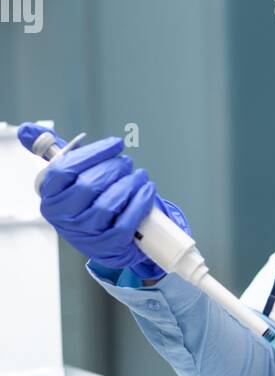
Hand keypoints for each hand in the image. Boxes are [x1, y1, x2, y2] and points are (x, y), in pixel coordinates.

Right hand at [18, 124, 190, 280]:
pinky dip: (140, 203)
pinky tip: (146, 190)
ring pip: (108, 204)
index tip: (115, 143)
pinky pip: (125, 223)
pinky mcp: (107, 246)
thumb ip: (54, 152)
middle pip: (88, 185)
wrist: (105, 240)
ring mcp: (85, 233)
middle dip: (114, 168)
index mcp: (50, 196)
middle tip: (126, 163)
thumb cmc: (88, 202)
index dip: (93, 153)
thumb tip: (27, 129)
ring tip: (139, 176)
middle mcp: (63, 217)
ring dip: (129, 184)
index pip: (64, 169)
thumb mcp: (70, 178)